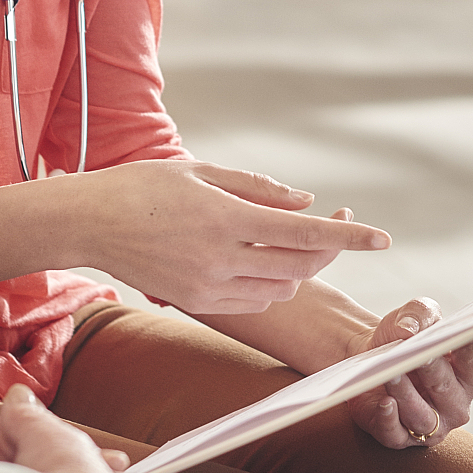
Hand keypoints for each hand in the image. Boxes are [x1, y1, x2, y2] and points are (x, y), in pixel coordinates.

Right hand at [82, 161, 389, 312]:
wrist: (89, 223)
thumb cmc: (144, 186)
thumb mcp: (203, 171)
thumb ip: (259, 189)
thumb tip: (305, 203)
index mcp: (226, 219)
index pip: (304, 232)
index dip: (348, 236)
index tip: (382, 238)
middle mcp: (220, 259)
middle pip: (299, 264)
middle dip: (327, 249)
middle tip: (338, 228)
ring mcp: (207, 286)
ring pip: (279, 287)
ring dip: (297, 266)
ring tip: (288, 239)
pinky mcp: (195, 301)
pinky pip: (252, 302)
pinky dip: (268, 283)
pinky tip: (260, 261)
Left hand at [343, 298, 472, 450]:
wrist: (370, 360)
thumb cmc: (402, 339)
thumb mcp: (413, 315)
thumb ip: (419, 313)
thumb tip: (409, 329)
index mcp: (468, 373)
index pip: (472, 358)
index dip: (470, 344)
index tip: (466, 330)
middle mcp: (455, 403)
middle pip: (445, 387)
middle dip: (433, 370)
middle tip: (421, 354)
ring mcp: (430, 425)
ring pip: (421, 414)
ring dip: (407, 394)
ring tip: (392, 373)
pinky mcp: (400, 438)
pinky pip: (396, 434)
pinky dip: (389, 420)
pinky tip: (384, 403)